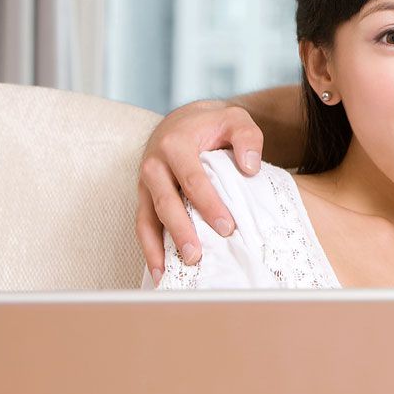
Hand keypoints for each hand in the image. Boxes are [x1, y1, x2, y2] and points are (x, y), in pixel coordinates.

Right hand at [137, 99, 263, 281]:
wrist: (185, 120)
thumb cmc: (214, 125)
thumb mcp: (236, 119)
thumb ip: (248, 139)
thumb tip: (250, 168)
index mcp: (175, 145)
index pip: (193, 180)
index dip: (209, 205)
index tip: (227, 227)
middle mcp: (154, 165)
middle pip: (166, 203)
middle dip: (181, 231)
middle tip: (197, 256)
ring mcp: (145, 183)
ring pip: (147, 218)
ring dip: (157, 247)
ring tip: (169, 274)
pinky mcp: (144, 197)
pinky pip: (143, 225)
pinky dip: (149, 248)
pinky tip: (159, 271)